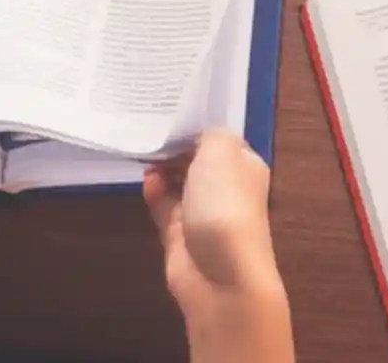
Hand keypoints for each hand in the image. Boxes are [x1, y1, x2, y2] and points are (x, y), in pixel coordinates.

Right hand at [144, 129, 292, 362]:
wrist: (221, 275)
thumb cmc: (225, 204)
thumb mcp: (222, 151)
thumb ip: (210, 134)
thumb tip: (197, 139)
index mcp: (244, 166)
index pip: (220, 140)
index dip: (196, 127)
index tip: (169, 111)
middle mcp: (225, 188)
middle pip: (196, 160)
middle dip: (174, 147)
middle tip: (148, 128)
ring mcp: (201, 212)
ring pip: (176, 182)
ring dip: (161, 168)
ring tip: (142, 151)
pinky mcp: (179, 233)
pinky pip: (163, 204)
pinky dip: (154, 191)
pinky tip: (146, 180)